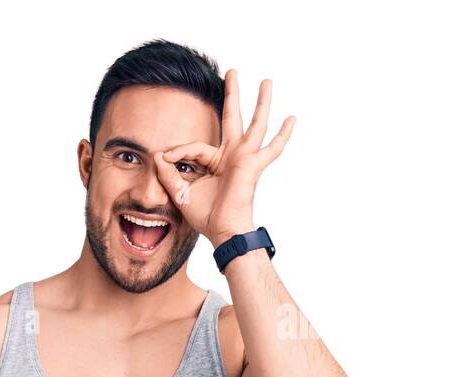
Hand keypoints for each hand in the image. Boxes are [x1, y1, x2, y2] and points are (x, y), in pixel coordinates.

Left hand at [153, 69, 295, 245]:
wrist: (222, 231)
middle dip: (231, 95)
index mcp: (216, 161)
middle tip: (231, 72)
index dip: (178, 152)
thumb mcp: (180, 192)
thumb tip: (157, 156)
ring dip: (261, 102)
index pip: (195, 147)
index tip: (164, 159)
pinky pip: (272, 148)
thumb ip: (169, 174)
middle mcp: (232, 155)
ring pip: (255, 124)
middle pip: (232, 118)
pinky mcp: (253, 165)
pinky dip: (282, 135)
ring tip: (266, 81)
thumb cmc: (205, 216)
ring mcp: (245, 158)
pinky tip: (292, 118)